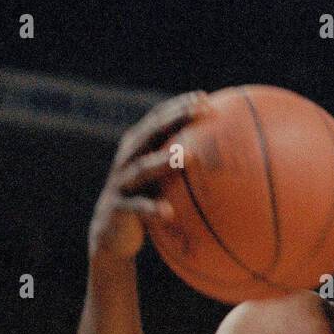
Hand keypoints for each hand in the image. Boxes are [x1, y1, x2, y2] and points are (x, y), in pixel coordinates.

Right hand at [88, 91, 208, 261]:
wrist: (111, 235)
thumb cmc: (145, 204)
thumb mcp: (161, 183)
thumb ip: (181, 168)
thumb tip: (223, 162)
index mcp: (137, 147)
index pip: (158, 119)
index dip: (178, 106)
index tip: (204, 97)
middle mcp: (127, 159)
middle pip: (150, 133)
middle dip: (174, 118)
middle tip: (199, 110)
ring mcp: (121, 182)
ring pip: (143, 169)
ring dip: (165, 161)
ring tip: (189, 156)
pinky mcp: (117, 207)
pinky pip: (137, 208)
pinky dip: (152, 209)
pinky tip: (169, 212)